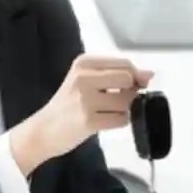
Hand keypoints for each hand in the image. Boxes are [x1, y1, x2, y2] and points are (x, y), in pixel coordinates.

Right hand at [10, 54, 152, 174]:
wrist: (42, 130)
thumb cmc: (68, 104)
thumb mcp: (86, 80)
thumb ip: (116, 74)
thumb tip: (150, 75)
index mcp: (84, 63)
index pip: (124, 64)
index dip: (135, 77)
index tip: (129, 87)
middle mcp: (83, 77)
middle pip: (128, 79)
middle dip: (131, 92)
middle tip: (117, 101)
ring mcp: (85, 99)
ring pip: (127, 101)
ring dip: (125, 109)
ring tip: (107, 112)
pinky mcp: (88, 121)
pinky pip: (122, 119)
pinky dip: (120, 121)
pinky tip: (105, 121)